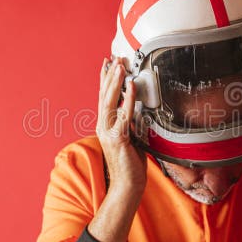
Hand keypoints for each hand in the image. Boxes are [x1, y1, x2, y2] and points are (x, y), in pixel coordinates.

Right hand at [96, 57, 147, 199]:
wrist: (128, 184)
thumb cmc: (131, 162)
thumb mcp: (130, 136)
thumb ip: (130, 121)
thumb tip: (138, 107)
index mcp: (104, 125)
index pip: (103, 97)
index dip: (105, 79)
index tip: (108, 62)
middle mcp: (103, 126)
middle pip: (104, 94)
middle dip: (110, 74)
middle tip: (115, 57)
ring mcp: (108, 132)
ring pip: (109, 101)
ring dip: (115, 81)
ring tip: (121, 65)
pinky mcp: (118, 138)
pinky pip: (124, 114)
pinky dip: (128, 98)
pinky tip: (132, 86)